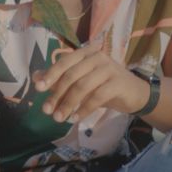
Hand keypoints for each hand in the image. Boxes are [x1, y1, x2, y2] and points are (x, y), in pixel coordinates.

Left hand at [34, 42, 150, 122]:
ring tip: (59, 119)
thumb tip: (36, 78)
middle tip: (47, 111)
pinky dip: (84, 108)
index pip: (64, 62)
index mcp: (86, 53)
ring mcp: (109, 68)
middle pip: (71, 75)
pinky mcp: (118, 82)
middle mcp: (97, 56)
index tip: (39, 89)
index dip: (50, 75)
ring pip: (82, 86)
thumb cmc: (105, 86)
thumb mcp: (81, 81)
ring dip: (68, 104)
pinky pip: (97, 96)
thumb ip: (60, 78)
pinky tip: (76, 118)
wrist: (135, 94)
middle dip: (57, 94)